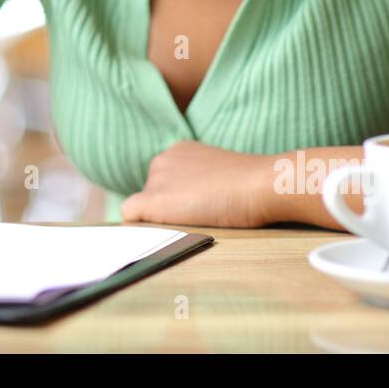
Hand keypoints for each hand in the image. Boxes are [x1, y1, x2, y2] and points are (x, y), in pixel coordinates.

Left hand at [119, 140, 273, 226]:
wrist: (258, 184)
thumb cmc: (251, 184)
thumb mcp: (222, 176)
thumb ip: (202, 183)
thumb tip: (198, 202)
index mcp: (179, 151)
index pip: (165, 181)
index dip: (179, 200)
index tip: (198, 209)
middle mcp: (161, 160)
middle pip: (152, 194)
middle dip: (168, 209)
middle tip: (198, 219)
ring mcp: (155, 180)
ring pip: (145, 208)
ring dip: (161, 219)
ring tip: (192, 225)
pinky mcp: (152, 200)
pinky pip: (130, 215)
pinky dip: (139, 228)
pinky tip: (161, 236)